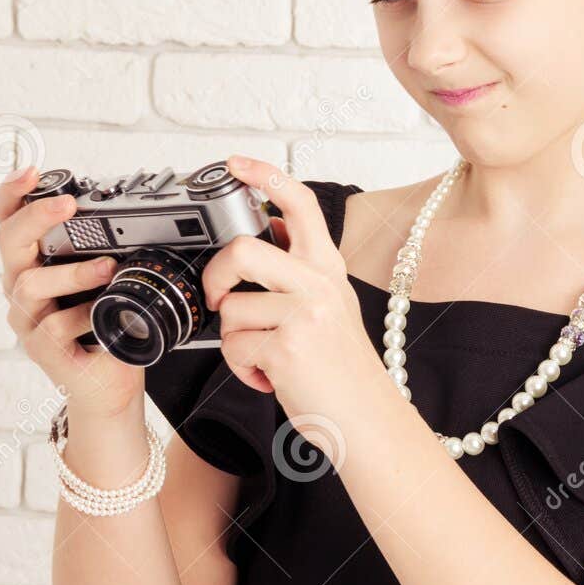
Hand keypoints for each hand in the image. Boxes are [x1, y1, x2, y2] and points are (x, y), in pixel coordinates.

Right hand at [0, 164, 144, 418]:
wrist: (109, 383)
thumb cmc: (107, 325)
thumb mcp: (106, 279)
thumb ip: (105, 248)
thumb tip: (134, 212)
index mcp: (34, 262)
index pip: (9, 220)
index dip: (13, 193)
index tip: (32, 171)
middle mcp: (22, 286)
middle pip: (9, 241)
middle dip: (36, 216)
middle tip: (68, 204)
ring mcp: (28, 318)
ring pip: (30, 284)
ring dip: (71, 272)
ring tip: (108, 268)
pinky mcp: (42, 348)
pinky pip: (54, 326)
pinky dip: (82, 315)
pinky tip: (103, 313)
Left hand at [201, 156, 384, 426]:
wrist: (367, 418)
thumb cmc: (343, 369)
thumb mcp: (332, 306)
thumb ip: (301, 272)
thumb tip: (264, 235)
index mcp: (327, 269)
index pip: (300, 205)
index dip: (264, 176)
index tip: (235, 165)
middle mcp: (319, 284)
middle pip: (242, 250)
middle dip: (216, 277)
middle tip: (219, 299)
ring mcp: (304, 314)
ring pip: (230, 308)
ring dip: (235, 340)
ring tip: (264, 356)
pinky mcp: (286, 347)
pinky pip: (233, 346)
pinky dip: (242, 368)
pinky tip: (269, 376)